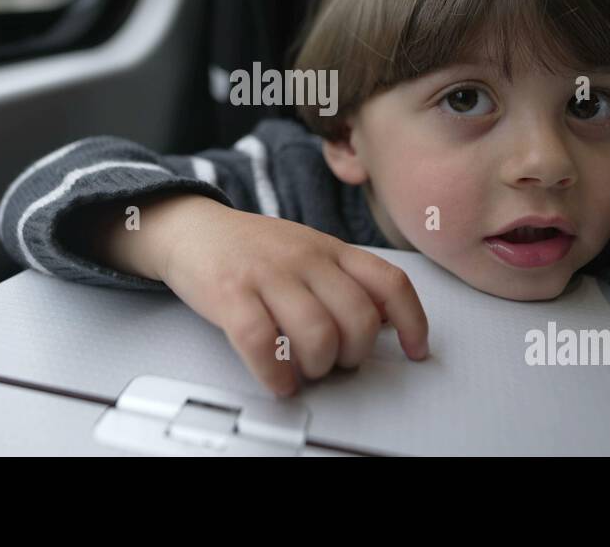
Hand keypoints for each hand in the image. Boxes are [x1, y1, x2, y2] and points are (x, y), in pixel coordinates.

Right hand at [154, 196, 430, 396]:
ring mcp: (268, 275)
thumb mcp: (309, 251)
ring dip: (317, 367)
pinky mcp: (231, 294)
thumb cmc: (252, 248)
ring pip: (317, 334)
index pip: (390, 282)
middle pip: (357, 318)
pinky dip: (276, 374)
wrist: (193, 229)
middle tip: (336, 361)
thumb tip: (387, 319)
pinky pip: (262, 343)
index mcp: (331, 249)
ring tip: (304, 370)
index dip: (412, 321)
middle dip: (354, 354)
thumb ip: (346, 280)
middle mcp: (306, 259)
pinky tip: (278, 380)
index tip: (415, 349)